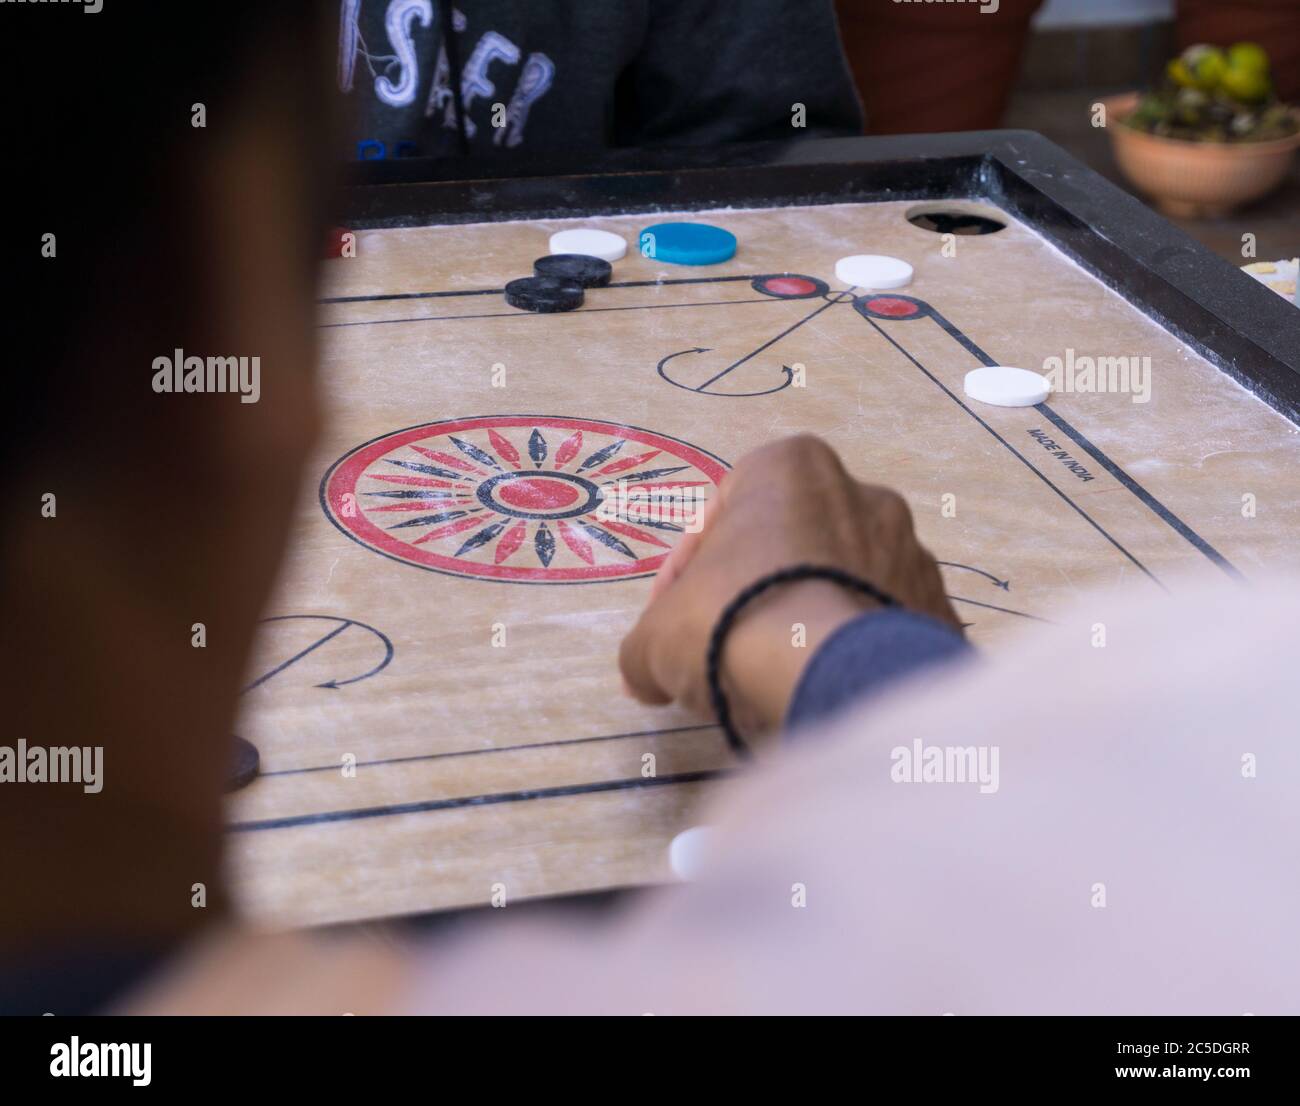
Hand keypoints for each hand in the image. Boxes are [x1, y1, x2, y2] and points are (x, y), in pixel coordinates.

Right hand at [619, 435, 959, 741]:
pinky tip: (825, 692)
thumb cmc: (731, 622)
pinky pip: (884, 629)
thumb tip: (646, 674)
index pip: (723, 514)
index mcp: (791, 468)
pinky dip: (854, 654)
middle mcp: (864, 493)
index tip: (674, 622)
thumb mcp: (653, 638)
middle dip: (756, 593)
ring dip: (809, 622)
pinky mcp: (942, 611)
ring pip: (843, 586)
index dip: (687, 574)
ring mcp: (913, 552)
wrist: (830, 679)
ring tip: (777, 678)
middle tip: (724, 649)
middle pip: (791, 547)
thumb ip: (647, 646)